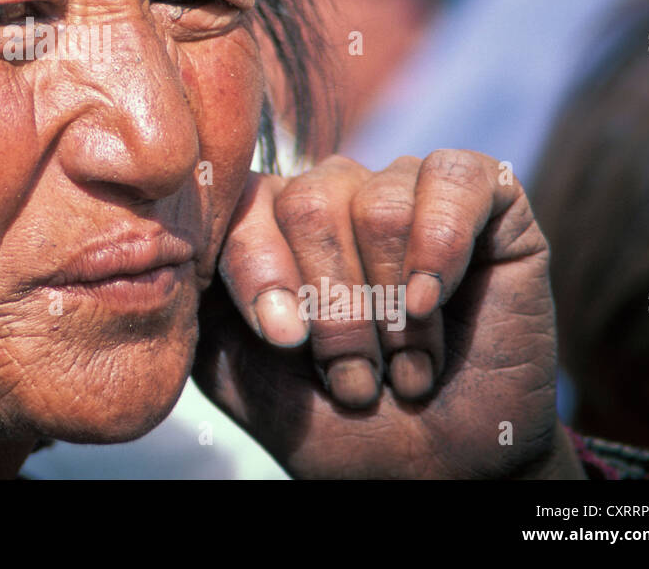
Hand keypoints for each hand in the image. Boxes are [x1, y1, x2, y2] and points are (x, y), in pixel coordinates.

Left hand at [193, 151, 582, 477]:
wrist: (435, 471)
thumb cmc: (331, 419)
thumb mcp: (234, 365)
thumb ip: (197, 297)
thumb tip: (166, 239)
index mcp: (270, 221)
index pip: (242, 202)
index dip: (259, 270)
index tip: (282, 338)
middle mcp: (334, 192)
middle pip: (309, 203)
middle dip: (332, 309)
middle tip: (353, 378)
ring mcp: (407, 187)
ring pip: (377, 203)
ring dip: (392, 306)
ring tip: (402, 365)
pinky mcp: (483, 196)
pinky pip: (455, 177)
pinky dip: (441, 245)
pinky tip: (436, 299)